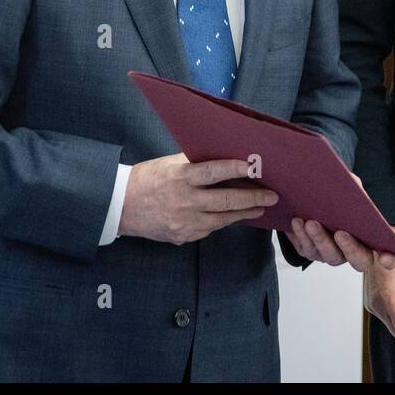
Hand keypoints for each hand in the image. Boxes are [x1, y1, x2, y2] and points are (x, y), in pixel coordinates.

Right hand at [118, 153, 278, 245]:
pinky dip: (224, 221)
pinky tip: (236, 216)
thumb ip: (194, 163)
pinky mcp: (184, 237)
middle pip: (226, 201)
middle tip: (272, 195)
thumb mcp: (169, 164)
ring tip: (261, 207)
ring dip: (245, 213)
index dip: (235, 170)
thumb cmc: (148, 179)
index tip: (253, 167)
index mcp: (180, 178)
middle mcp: (184, 202)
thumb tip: (225, 157)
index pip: (213, 172)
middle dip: (253, 198)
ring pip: (223, 219)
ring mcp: (185, 223)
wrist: (121, 207)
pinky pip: (211, 228)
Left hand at [285, 174, 394, 271]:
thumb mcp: (349, 186)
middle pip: (357, 260)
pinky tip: (298, 221)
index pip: (387, 255)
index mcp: (370, 238)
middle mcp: (353, 251)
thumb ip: (354, 187)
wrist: (312, 193)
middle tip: (341, 233)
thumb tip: (352, 185)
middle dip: (349, 248)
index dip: (389, 258)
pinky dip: (301, 236)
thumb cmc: (337, 193)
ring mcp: (331, 253)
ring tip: (312, 222)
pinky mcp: (310, 250)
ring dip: (320, 239)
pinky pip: (306, 249)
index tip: (386, 259)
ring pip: (328, 255)